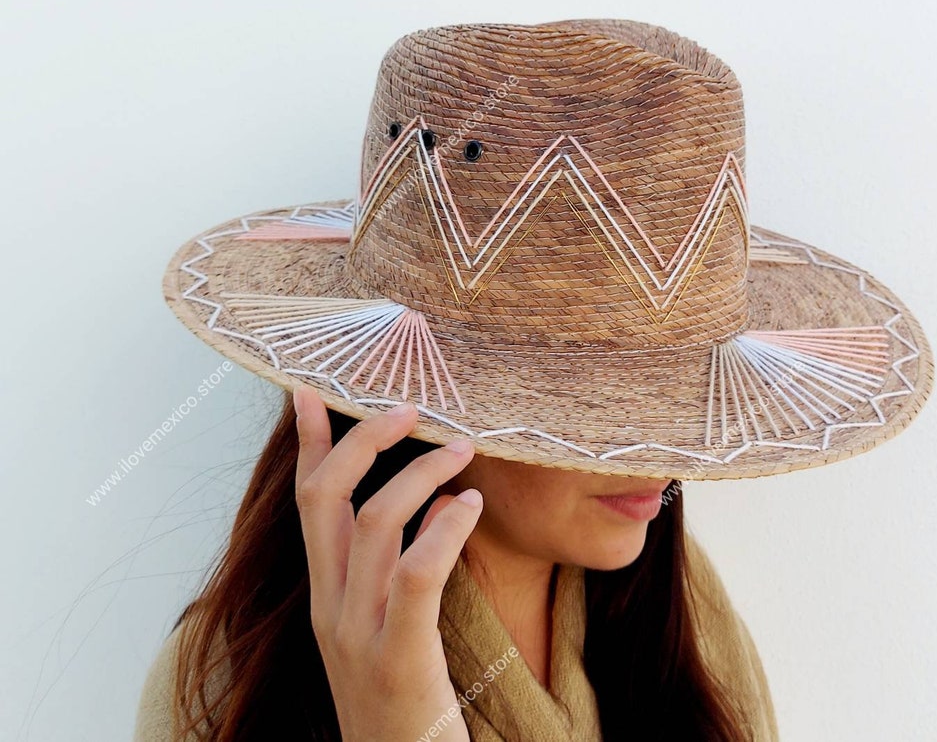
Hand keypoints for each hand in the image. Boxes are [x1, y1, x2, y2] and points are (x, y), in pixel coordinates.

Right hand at [293, 385, 481, 741]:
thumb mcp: (387, 627)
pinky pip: (414, 573)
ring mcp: (357, 634)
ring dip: (421, 474)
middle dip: (362, 441)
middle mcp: (328, 608)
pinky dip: (444, 528)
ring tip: (463, 452)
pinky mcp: (397, 657)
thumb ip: (395, 568)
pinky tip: (471, 506)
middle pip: (326, 499)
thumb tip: (436, 499)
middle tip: (408, 408)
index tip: (312, 393)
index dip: (309, 445)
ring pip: (374, 523)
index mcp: (324, 597)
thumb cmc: (406, 698)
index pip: (308, 504)